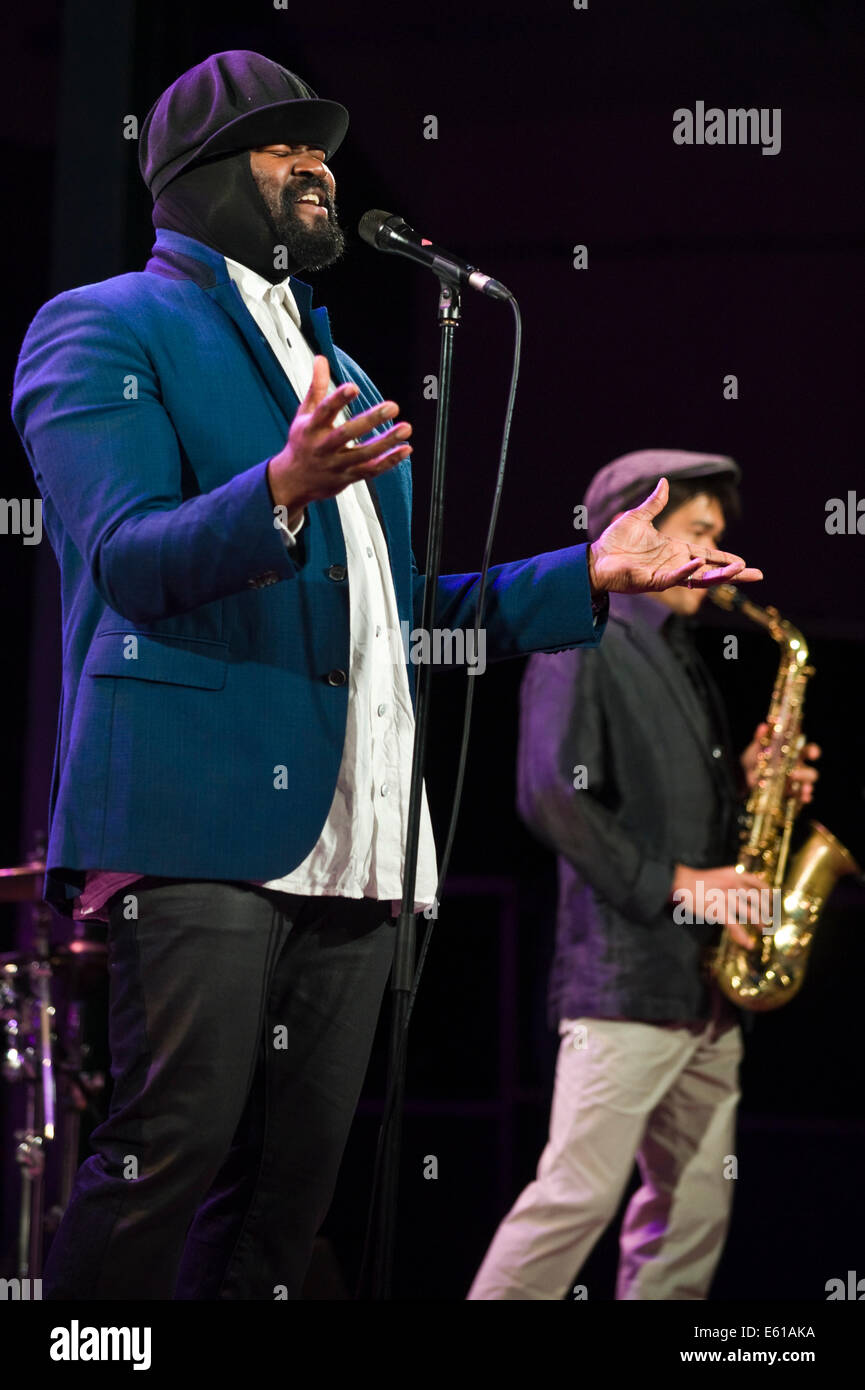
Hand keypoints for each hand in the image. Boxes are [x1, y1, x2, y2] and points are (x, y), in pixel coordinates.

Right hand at [267, 356, 412, 522]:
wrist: (294, 481)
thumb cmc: (303, 441)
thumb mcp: (304, 414)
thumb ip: (317, 387)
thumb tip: (321, 358)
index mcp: (311, 427)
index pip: (324, 411)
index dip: (338, 399)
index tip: (353, 387)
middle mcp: (323, 447)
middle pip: (346, 433)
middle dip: (370, 420)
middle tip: (392, 406)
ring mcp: (336, 464)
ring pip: (364, 454)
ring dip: (386, 442)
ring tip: (406, 428)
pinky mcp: (348, 477)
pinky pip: (371, 470)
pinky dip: (389, 461)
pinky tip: (405, 448)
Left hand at [587, 477, 762, 595]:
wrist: (594, 557)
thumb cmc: (614, 541)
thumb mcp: (638, 516)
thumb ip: (655, 503)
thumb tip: (665, 483)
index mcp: (675, 550)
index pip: (707, 556)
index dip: (725, 559)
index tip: (744, 563)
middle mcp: (674, 565)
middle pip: (710, 571)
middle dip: (733, 574)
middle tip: (755, 575)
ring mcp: (665, 574)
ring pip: (698, 578)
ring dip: (717, 574)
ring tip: (737, 570)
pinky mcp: (652, 581)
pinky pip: (673, 578)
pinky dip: (686, 572)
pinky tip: (698, 563)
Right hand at [670, 863, 768, 948]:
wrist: (682, 882)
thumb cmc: (697, 881)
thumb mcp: (719, 875)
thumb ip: (731, 880)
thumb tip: (743, 890)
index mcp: (734, 874)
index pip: (757, 882)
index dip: (767, 891)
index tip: (772, 898)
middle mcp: (734, 885)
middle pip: (757, 899)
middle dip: (765, 910)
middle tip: (769, 918)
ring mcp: (727, 898)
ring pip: (750, 913)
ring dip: (759, 922)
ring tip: (763, 929)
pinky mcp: (719, 910)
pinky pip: (734, 926)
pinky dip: (742, 937)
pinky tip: (747, 944)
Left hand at [741, 722, 820, 802]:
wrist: (742, 777)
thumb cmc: (754, 759)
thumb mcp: (755, 749)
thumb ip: (760, 738)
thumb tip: (763, 726)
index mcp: (793, 755)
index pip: (808, 751)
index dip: (813, 752)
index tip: (813, 754)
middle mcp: (797, 769)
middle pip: (811, 772)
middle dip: (807, 774)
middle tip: (794, 774)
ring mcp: (794, 784)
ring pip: (807, 786)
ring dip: (806, 787)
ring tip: (802, 789)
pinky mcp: (789, 796)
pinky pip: (800, 799)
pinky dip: (803, 798)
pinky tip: (804, 798)